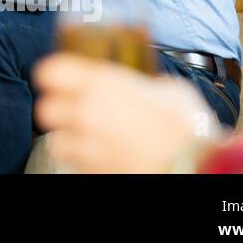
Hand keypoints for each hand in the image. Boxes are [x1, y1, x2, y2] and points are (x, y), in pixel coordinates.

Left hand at [32, 53, 221, 172]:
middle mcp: (87, 112)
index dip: (51, 75)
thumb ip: (144, 83)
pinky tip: (99, 155)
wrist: (197, 166)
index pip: (49, 72)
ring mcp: (87, 145)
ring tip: (86, 137)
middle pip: (45, 109)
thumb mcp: (168, 90)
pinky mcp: (92, 171)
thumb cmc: (186, 127)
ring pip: (55, 140)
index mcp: (102, 84)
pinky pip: (73, 163)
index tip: (57, 78)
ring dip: (67, 137)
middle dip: (57, 109)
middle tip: (72, 110)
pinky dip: (80, 159)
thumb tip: (146, 84)